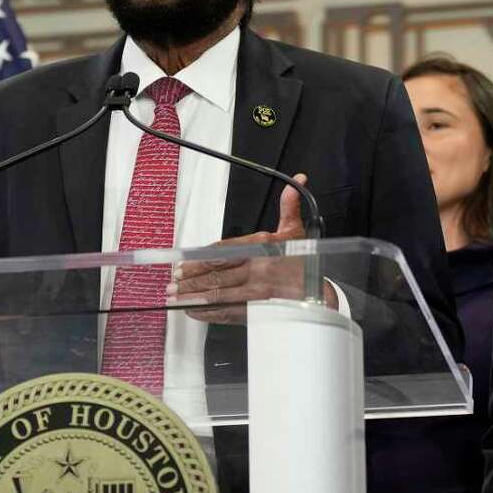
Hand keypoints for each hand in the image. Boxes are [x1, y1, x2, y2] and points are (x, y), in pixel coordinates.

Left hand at [167, 178, 334, 322]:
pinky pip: (227, 312)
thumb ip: (289, 207)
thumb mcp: (296, 233)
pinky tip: (191, 311)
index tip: (182, 263)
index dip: (201, 258)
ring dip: (193, 295)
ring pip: (218, 293)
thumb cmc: (303, 264)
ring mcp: (255, 293)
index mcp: (262, 248)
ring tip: (174, 295)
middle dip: (190, 279)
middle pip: (216, 274)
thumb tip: (297, 179)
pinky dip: (207, 313)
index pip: (224, 251)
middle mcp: (257, 270)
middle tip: (171, 282)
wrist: (321, 296)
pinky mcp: (256, 312)